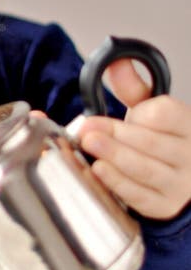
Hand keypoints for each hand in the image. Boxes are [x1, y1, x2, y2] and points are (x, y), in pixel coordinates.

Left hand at [79, 58, 190, 218]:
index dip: (143, 113)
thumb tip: (116, 63)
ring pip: (144, 169)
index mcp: (188, 125)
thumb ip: (134, 88)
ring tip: (90, 144)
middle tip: (88, 129)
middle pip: (151, 142)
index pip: (167, 114)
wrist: (177, 177)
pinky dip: (116, 182)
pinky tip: (99, 170)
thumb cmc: (162, 140)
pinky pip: (139, 195)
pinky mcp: (164, 206)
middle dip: (116, 134)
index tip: (125, 111)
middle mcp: (189, 155)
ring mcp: (179, 184)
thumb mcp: (153, 111)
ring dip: (113, 156)